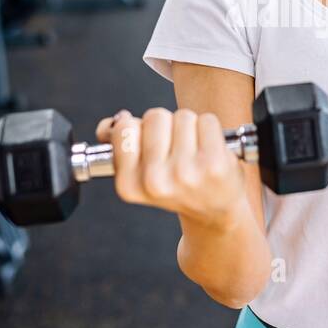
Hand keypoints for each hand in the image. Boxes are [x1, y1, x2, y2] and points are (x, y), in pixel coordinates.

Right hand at [95, 108, 248, 229]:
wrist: (215, 211)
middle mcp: (155, 182)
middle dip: (165, 125)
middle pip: (155, 116)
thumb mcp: (139, 173)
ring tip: (192, 152)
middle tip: (174, 149)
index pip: (124, 128)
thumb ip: (117, 143)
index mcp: (129, 185)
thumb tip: (112, 122)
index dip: (138, 127)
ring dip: (189, 127)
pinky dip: (210, 129)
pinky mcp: (214, 165)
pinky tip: (209, 150)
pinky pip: (207, 120)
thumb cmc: (177, 185)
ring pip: (183, 116)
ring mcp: (185, 173)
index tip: (148, 143)